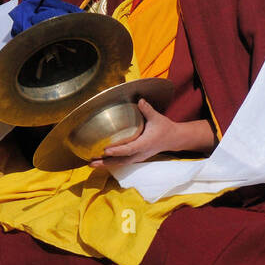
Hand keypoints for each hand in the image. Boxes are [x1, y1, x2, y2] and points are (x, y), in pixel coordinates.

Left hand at [90, 100, 213, 170]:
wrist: (173, 139)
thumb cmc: (165, 128)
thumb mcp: (157, 118)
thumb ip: (147, 109)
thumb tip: (139, 100)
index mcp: (145, 144)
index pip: (129, 149)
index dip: (117, 150)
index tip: (106, 150)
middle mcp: (140, 153)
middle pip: (121, 161)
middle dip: (106, 162)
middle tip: (91, 162)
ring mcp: (138, 157)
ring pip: (121, 163)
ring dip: (106, 164)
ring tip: (91, 164)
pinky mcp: (136, 157)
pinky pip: (122, 162)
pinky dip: (111, 162)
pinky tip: (101, 161)